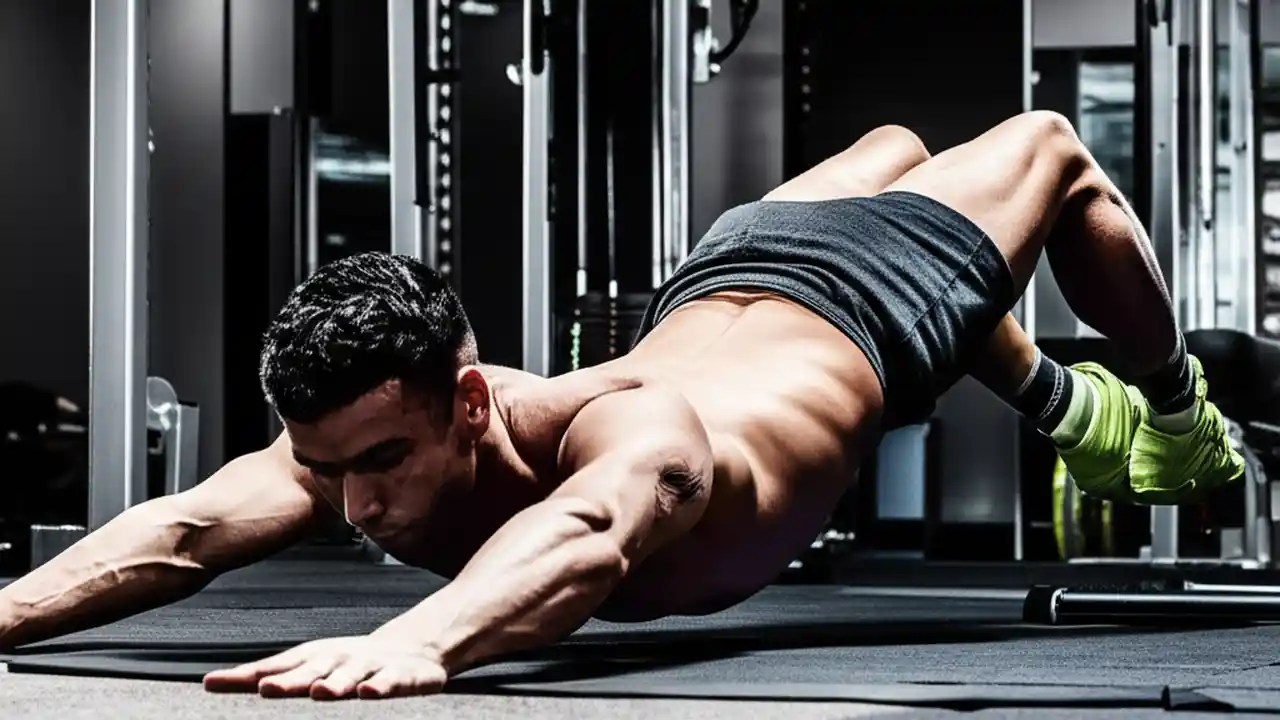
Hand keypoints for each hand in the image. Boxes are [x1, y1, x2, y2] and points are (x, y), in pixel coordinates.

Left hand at [203, 635, 446, 699]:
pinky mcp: (400, 676)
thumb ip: (264, 676)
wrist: (414, 650)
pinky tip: (370, 691)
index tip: (214, 682)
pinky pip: (390, 682)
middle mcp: (336, 659)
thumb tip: (207, 682)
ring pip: (349, 675)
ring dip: (335, 683)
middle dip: (289, 680)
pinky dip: (380, 685)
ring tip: (320, 691)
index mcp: (312, 657)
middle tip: (267, 689)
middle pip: (309, 670)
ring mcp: (369, 666)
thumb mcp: (307, 667)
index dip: (245, 676)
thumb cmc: (348, 662)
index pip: (273, 668)